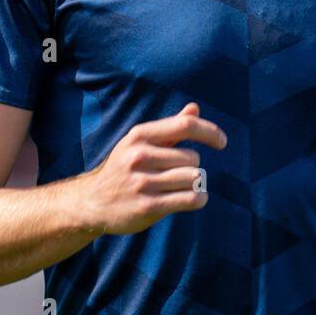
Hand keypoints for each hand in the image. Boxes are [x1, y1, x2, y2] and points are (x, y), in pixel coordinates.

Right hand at [81, 102, 226, 235]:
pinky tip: (195, 198)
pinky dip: (199, 199)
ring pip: (194, 178)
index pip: (184, 125)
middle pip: (193, 157)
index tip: (222, 142)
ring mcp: (142, 182)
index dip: (209, 131)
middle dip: (191, 166)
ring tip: (183, 188)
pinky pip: (190, 199)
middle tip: (176, 174)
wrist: (92, 201)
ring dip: (195, 184)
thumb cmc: (124, 168)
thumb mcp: (140, 142)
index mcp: (140, 135)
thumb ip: (170, 127)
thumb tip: (195, 108)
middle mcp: (140, 156)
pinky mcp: (147, 206)